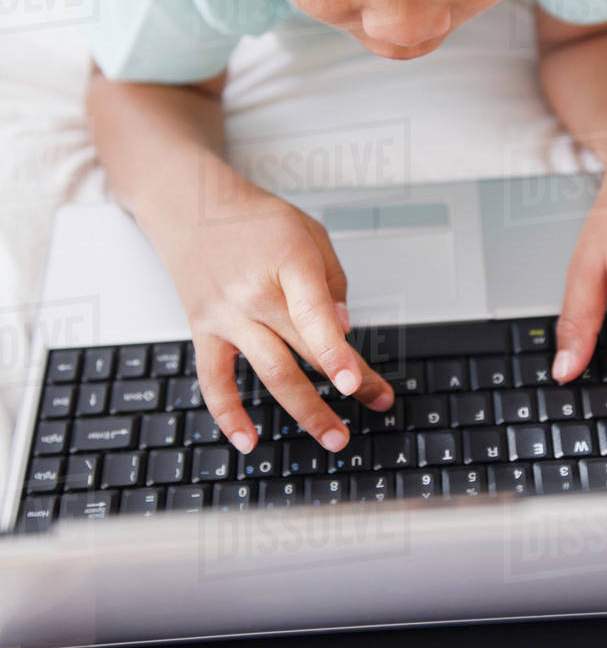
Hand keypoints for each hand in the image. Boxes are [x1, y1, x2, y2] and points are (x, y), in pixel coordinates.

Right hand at [153, 171, 394, 454]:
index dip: (336, 352)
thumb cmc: (254, 220)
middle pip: (304, 350)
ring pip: (269, 373)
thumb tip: (344, 331)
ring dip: (305, 411)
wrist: (189, 206)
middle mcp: (254, 292)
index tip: (354, 383)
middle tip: (376, 402)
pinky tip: (248, 441)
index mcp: (288, 262)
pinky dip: (229, 415)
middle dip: (348, 384)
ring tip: (335, 436)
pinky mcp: (204, 330)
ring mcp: (227, 315)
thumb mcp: (309, 233)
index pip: (313, 314)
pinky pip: (213, 381)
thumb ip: (333, 281)